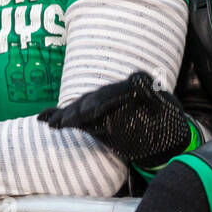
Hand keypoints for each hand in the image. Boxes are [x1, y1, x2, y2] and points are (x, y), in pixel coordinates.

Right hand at [39, 71, 189, 166]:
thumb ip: (151, 94)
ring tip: (52, 123)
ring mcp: (104, 106)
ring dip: (66, 115)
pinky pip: (78, 116)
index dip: (98, 103)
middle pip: (91, 101)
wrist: (168, 132)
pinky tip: (43, 119)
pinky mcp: (98, 118)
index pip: (110, 95)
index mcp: (130, 89)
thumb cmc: (168, 119)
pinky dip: (59, 115)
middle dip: (77, 111)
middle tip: (63, 122)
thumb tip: (139, 79)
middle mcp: (114, 95)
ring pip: (82, 108)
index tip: (87, 112)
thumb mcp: (166, 106)